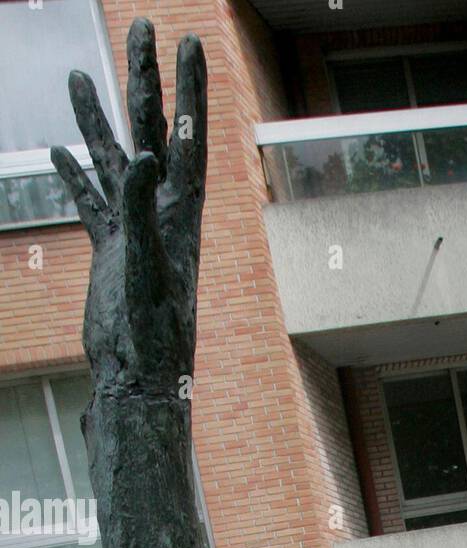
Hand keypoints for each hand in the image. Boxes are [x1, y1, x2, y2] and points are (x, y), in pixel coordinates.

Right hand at [51, 19, 205, 396]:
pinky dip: (77, 175)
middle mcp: (160, 212)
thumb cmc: (153, 333)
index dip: (188, 87)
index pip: (185, 134)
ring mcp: (134, 230)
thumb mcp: (147, 267)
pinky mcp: (112, 252)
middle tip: (140, 25)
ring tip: (77, 74)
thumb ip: (142, 211)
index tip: (189, 39)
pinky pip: (92, 202)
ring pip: (113, 159)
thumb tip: (143, 155)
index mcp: (179, 211)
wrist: (140, 377)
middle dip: (144, 78)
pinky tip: (60, 150)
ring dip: (97, 118)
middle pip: (150, 130)